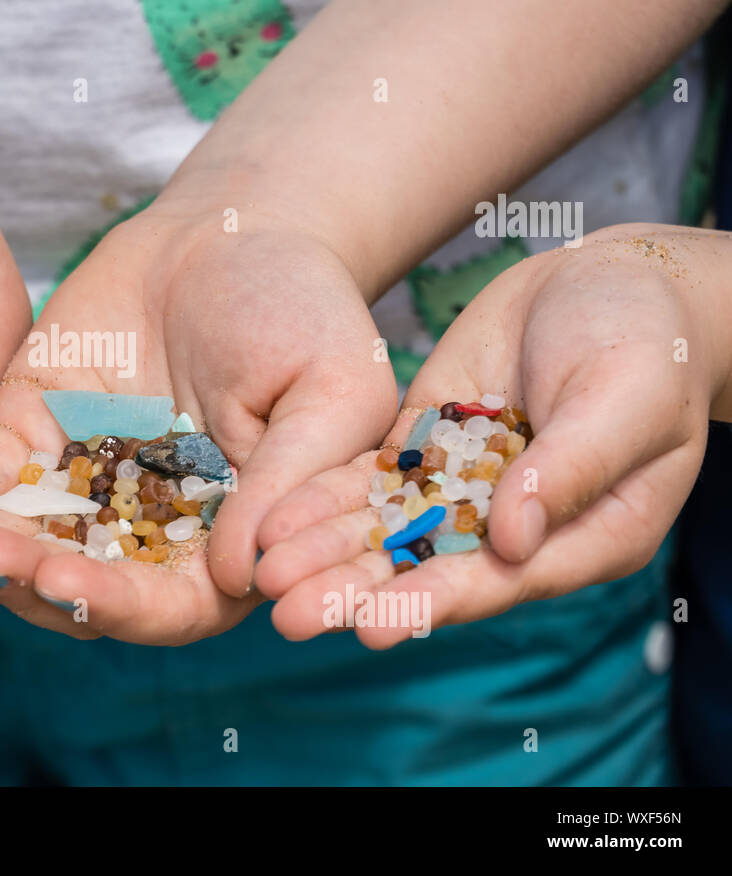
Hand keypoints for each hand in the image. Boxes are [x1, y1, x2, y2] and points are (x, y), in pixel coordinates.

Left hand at [0, 201, 397, 643]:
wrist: (234, 230)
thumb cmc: (302, 311)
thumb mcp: (330, 389)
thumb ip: (291, 477)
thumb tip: (245, 574)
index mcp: (226, 540)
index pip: (171, 602)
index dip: (120, 602)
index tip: (70, 583)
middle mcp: (145, 527)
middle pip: (81, 581)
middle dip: (29, 579)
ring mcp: (81, 480)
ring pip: (24, 534)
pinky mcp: (31, 428)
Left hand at [256, 225, 731, 646]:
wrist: (614, 282)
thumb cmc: (648, 345)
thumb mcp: (626, 400)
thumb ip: (573, 469)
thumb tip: (513, 541)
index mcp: (580, 537)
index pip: (498, 582)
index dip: (432, 604)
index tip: (370, 628)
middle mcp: (513, 527)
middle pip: (425, 568)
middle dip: (354, 590)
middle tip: (286, 615)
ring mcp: (463, 486)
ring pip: (385, 528)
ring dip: (325, 551)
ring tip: (263, 575)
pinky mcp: (427, 445)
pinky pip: (369, 478)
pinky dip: (324, 497)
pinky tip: (273, 517)